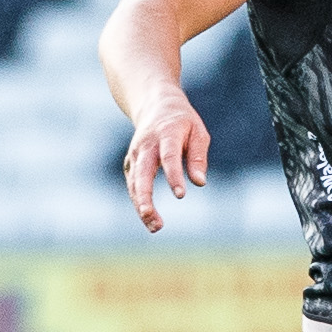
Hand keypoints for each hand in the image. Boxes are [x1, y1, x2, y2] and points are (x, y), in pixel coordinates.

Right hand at [121, 89, 209, 232]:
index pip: (169, 156)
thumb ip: (198, 157)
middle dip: (145, 196)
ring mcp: (135, 154)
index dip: (174, 175)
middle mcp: (146, 145)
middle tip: (151, 216)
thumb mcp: (198, 132)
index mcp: (166, 134)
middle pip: (142, 172)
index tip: (181, 194)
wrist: (154, 104)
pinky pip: (133, 185)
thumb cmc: (182, 121)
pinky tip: (149, 218)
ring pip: (134, 183)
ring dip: (142, 205)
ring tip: (155, 227)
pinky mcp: (131, 163)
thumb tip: (200, 183)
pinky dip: (139, 202)